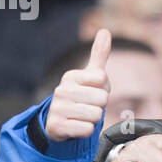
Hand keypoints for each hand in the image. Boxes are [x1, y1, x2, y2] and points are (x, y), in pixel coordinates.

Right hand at [46, 28, 110, 142]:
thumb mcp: (90, 76)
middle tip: (88, 107)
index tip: (92, 92)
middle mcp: (61, 90)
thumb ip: (99, 54)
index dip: (103, 89)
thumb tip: (105, 31)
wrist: (60, 122)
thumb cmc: (81, 97)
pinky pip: (86, 130)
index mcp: (71, 76)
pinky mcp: (56, 127)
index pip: (103, 79)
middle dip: (99, 106)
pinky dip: (86, 131)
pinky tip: (76, 127)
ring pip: (96, 115)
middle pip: (102, 99)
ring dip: (93, 120)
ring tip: (82, 117)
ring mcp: (57, 108)